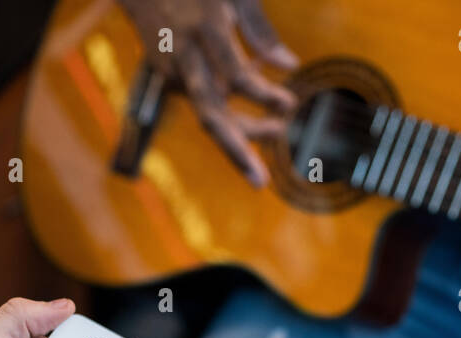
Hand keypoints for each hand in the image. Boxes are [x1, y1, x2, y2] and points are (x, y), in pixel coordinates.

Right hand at [118, 0, 297, 186]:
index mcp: (206, 29)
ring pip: (208, 117)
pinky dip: (233, 110)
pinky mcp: (169, 79)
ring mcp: (174, 71)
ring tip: (271, 154)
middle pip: (209, 114)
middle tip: (260, 184)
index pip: (236, 75)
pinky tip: (262, 112)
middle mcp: (186, 57)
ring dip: (239, 141)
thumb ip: (260, 30)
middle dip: (236, 150)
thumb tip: (292, 66)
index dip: (262, 95)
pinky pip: (207, 102)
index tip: (289, 105)